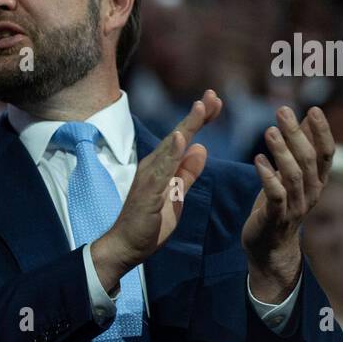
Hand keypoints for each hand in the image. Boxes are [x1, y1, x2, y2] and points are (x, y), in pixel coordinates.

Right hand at [90, 90, 220, 292]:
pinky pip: (161, 170)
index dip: (199, 120)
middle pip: (178, 136)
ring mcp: (149, 178)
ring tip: (201, 107)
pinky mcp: (147, 192)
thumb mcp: (176, 195)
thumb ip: (187, 173)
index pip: (184, 139)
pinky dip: (171, 152)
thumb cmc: (149, 223)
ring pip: (171, 148)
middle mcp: (154, 167)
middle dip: (197, 116)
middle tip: (212, 95)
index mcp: (163, 167)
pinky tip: (179, 138)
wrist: (126, 246)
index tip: (215, 102)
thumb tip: (201, 149)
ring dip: (186, 126)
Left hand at [243, 105, 334, 300]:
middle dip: (296, 134)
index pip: (327, 153)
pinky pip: (275, 196)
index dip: (322, 131)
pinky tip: (258, 160)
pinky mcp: (275, 218)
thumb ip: (302, 147)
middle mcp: (312, 193)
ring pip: (294, 176)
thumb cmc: (279, 204)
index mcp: (318, 181)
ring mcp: (295, 207)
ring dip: (282, 151)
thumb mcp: (292, 174)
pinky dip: (268, 177)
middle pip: (309, 160)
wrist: (269, 247)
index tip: (313, 108)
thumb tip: (308, 115)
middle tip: (282, 111)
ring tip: (269, 131)